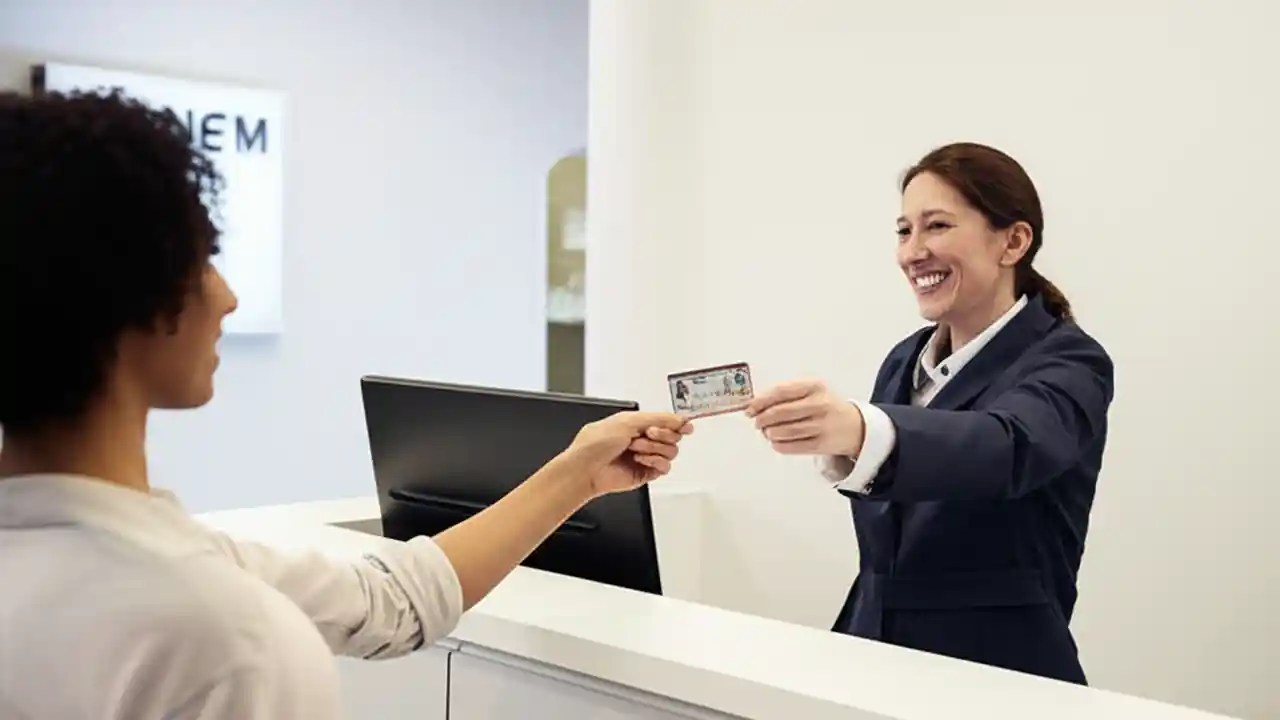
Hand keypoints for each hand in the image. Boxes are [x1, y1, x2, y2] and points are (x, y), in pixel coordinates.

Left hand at [565, 411, 693, 496]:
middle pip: (673, 436)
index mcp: (638, 423)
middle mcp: (644, 439)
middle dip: (663, 434)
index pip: (668, 421)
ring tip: (636, 449)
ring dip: (654, 448)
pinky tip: (640, 459)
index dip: (678, 423)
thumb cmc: (596, 443)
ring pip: (671, 452)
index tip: (685, 425)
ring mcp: (646, 457)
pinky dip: (655, 461)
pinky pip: (665, 467)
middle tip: (648, 433)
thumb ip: (659, 418)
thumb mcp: (628, 420)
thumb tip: (681, 418)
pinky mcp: (646, 473)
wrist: (586, 468)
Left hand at [745, 379, 864, 455]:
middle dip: (762, 418)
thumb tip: (755, 404)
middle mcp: (819, 404)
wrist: (856, 426)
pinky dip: (778, 444)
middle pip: (780, 413)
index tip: (750, 407)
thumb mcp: (812, 391)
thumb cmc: (827, 406)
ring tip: (767, 431)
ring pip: (784, 431)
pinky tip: (776, 441)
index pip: (781, 391)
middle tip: (757, 421)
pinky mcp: (821, 444)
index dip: (761, 401)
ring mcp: (821, 425)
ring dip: (770, 432)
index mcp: (815, 386)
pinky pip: (791, 447)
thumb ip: (786, 394)